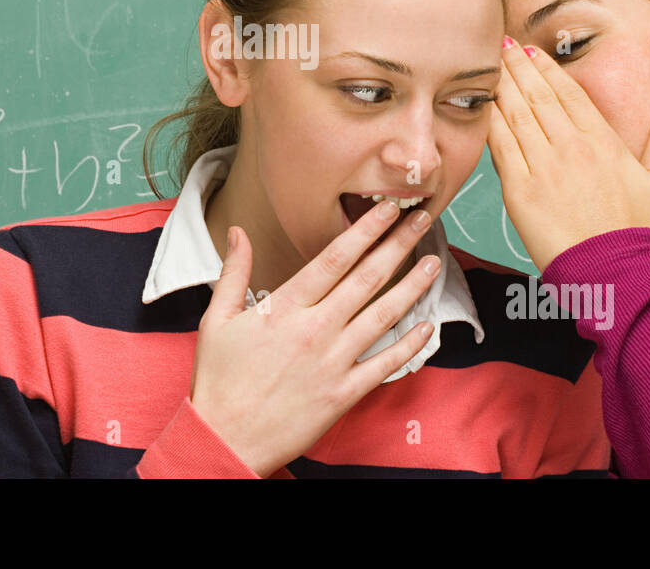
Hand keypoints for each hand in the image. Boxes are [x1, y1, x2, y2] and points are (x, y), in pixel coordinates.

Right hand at [189, 200, 441, 476]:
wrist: (224, 440)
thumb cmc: (218, 381)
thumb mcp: (216, 319)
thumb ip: (233, 272)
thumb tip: (236, 231)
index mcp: (285, 308)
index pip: (334, 259)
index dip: (364, 230)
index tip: (386, 209)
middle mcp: (315, 329)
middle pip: (367, 278)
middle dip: (398, 245)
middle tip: (423, 220)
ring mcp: (333, 362)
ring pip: (383, 316)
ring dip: (412, 287)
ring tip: (433, 263)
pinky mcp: (344, 393)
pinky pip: (385, 364)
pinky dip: (409, 345)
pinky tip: (427, 327)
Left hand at [485, 36, 649, 271]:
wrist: (615, 275)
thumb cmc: (636, 232)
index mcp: (603, 142)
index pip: (569, 94)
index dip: (547, 69)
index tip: (531, 52)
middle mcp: (571, 149)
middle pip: (538, 97)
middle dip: (518, 67)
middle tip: (503, 46)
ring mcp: (543, 169)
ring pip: (516, 116)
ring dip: (502, 88)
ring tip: (491, 66)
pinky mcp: (520, 192)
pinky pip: (500, 148)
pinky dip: (490, 124)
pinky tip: (484, 107)